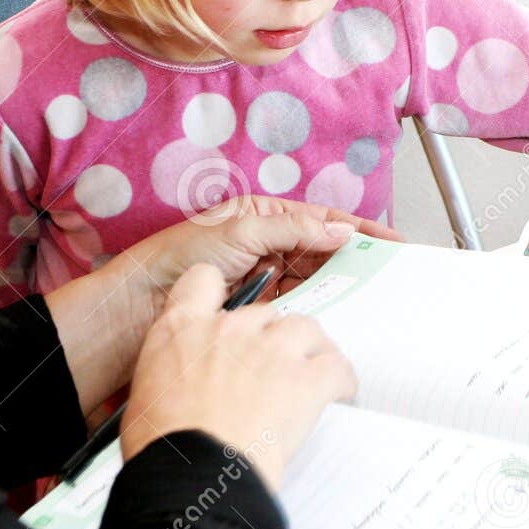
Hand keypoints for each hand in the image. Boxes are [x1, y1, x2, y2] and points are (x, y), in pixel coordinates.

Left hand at [116, 195, 401, 311]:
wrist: (140, 306)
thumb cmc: (177, 258)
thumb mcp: (240, 231)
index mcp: (262, 215)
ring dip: (340, 285)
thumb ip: (292, 229)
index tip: (389, 239)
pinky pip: (298, 307)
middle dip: (354, 258)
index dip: (356, 227)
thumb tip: (338, 229)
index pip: (319, 217)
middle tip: (389, 270)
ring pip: (314, 280)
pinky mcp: (259, 309)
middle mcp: (266, 244)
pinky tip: (338, 313)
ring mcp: (265, 278)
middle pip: (322, 250)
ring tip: (372, 292)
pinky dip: (318, 309)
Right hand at [120, 264, 357, 488]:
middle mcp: (228, 329)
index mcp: (181, 330)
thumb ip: (170, 373)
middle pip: (262, 312)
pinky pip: (336, 366)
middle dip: (267, 336)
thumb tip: (179, 389)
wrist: (194, 476)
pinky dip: (341, 379)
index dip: (219, 296)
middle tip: (268, 368)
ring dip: (309, 348)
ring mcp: (270, 350)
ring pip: (305, 328)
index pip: (202, 280)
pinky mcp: (304, 379)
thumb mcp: (147, 395)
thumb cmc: (163, 447)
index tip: (227, 318)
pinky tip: (339, 393)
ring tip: (310, 373)